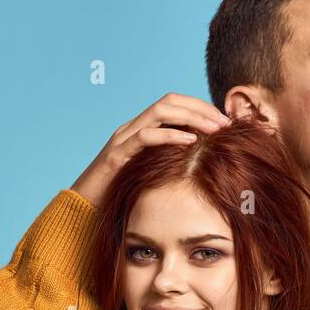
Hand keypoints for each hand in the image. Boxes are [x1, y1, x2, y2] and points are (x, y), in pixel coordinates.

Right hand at [72, 93, 230, 205]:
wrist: (83, 210)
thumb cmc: (118, 194)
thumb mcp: (149, 174)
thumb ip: (168, 162)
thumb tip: (202, 160)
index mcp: (140, 129)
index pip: (174, 103)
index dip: (201, 106)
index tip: (225, 121)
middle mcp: (131, 127)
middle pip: (170, 100)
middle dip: (201, 108)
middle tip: (225, 123)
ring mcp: (122, 138)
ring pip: (160, 111)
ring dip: (191, 117)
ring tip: (214, 130)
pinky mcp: (116, 155)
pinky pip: (145, 136)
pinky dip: (170, 135)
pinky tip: (190, 142)